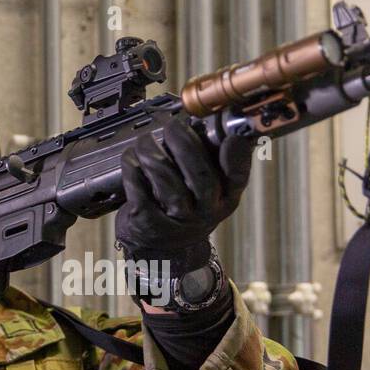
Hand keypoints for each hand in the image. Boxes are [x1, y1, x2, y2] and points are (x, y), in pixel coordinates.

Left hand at [115, 112, 254, 274]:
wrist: (161, 251)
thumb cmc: (185, 209)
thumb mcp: (209, 189)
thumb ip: (214, 158)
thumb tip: (215, 118)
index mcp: (225, 198)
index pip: (238, 177)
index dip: (237, 156)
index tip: (231, 136)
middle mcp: (205, 212)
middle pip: (200, 176)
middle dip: (184, 143)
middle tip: (172, 126)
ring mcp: (177, 221)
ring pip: (166, 181)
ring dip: (152, 153)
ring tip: (145, 141)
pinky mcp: (148, 223)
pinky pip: (139, 190)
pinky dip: (132, 169)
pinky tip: (132, 159)